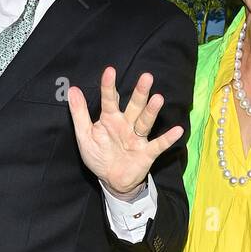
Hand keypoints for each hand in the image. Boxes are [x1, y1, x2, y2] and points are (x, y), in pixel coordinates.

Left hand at [67, 66, 184, 194]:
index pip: (110, 100)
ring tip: (158, 98)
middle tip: (146, 76)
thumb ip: (79, 113)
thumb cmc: (99, 155)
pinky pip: (158, 145)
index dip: (109, 86)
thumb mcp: (84, 135)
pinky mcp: (146, 153)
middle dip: (140, 93)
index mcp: (110, 119)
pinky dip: (168, 139)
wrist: (111, 180)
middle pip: (134, 106)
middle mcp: (126, 125)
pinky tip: (177, 130)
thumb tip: (72, 90)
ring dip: (152, 111)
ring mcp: (137, 138)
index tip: (110, 71)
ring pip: (145, 121)